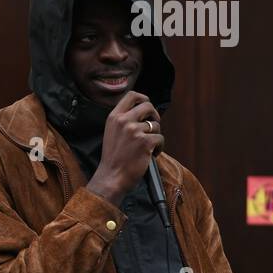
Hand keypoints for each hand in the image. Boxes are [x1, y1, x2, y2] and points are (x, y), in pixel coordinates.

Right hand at [87, 91, 162, 205]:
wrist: (111, 177)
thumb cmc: (113, 158)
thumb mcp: (111, 133)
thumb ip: (123, 121)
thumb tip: (144, 113)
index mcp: (114, 117)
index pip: (132, 95)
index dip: (143, 99)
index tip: (147, 108)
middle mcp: (123, 121)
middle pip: (148, 106)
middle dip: (154, 116)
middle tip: (152, 127)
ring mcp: (134, 130)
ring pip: (156, 125)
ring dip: (156, 135)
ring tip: (148, 147)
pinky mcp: (145, 141)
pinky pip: (160, 138)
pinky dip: (159, 148)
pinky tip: (151, 155)